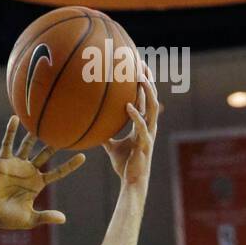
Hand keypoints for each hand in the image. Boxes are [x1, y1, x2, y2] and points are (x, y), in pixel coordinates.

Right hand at [0, 117, 85, 230]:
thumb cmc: (8, 219)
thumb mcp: (29, 219)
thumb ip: (45, 216)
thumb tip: (63, 219)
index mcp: (38, 183)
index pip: (58, 172)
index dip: (69, 165)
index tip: (83, 156)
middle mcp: (29, 171)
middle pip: (46, 154)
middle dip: (55, 144)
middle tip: (66, 130)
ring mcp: (16, 165)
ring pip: (28, 145)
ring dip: (34, 133)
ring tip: (41, 119)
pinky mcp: (3, 162)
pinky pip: (7, 144)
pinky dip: (10, 131)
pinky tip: (15, 118)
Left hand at [103, 64, 159, 187]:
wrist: (132, 181)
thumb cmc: (125, 164)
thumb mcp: (112, 146)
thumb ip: (106, 135)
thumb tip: (93, 129)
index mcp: (142, 123)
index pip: (145, 98)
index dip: (143, 82)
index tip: (137, 66)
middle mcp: (148, 125)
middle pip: (152, 96)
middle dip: (148, 79)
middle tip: (140, 63)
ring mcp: (148, 133)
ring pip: (152, 107)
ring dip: (147, 91)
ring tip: (140, 78)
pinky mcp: (145, 143)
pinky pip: (141, 126)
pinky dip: (135, 115)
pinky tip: (128, 106)